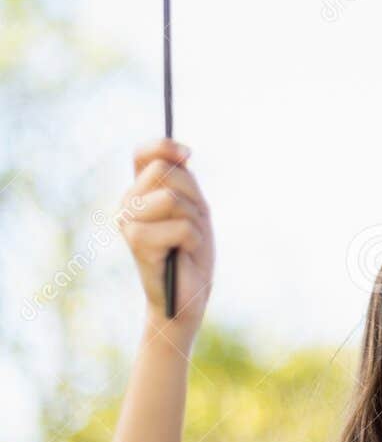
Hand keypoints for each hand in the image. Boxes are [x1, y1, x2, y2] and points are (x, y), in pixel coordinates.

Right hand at [120, 137, 214, 333]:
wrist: (187, 293)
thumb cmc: (191, 250)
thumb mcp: (193, 206)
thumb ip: (183, 179)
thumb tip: (183, 154)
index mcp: (140, 191)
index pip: (145, 153)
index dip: (166, 147)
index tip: (188, 155)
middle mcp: (127, 202)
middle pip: (164, 171)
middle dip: (191, 195)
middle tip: (191, 221)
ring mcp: (127, 221)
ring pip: (171, 198)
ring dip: (193, 219)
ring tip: (186, 239)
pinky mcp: (136, 241)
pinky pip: (181, 227)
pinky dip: (193, 239)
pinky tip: (183, 253)